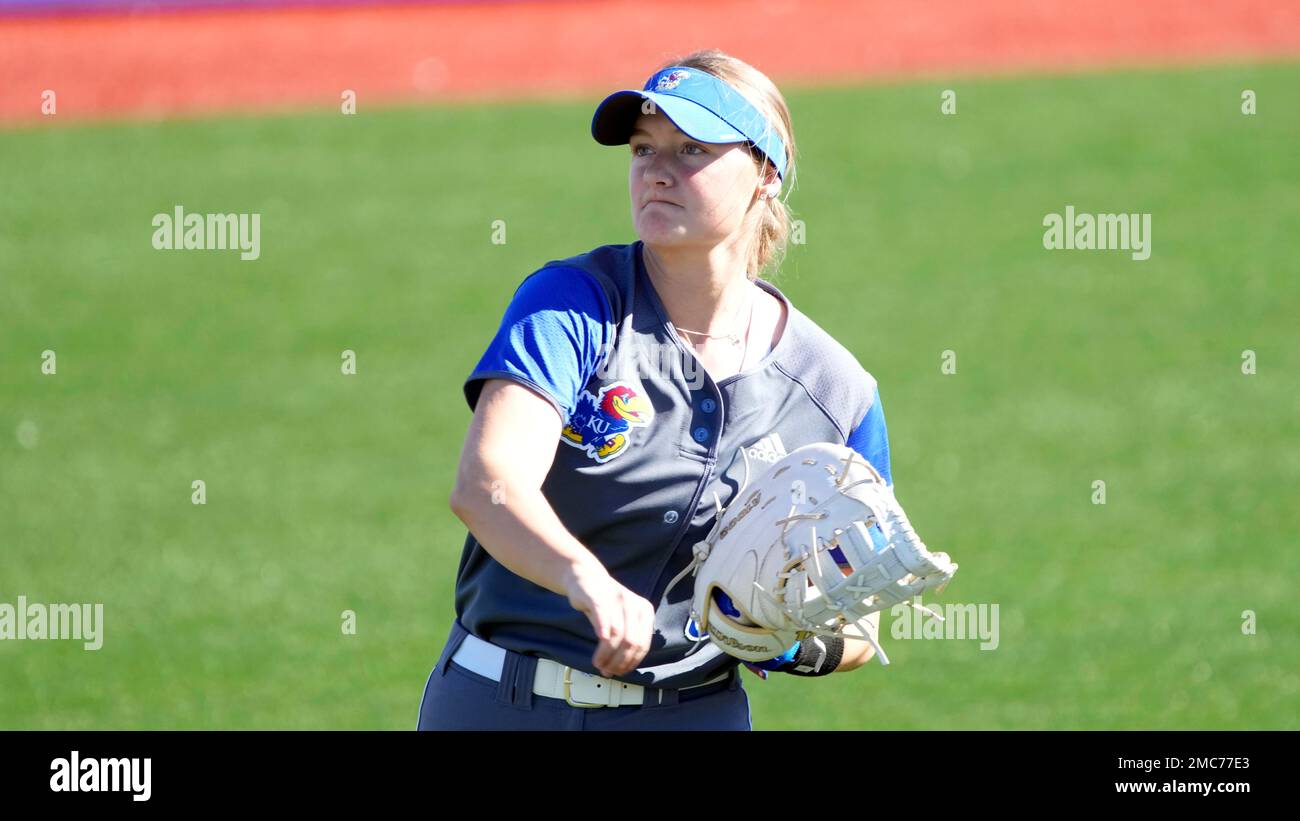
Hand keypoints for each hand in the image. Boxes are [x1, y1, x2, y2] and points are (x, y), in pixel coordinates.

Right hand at [563, 560, 654, 678]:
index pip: (643, 645)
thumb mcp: (621, 621)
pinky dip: (603, 637)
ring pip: (617, 635)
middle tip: (606, 670)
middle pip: (631, 642)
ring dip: (607, 655)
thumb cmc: (603, 604)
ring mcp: (618, 599)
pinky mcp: (599, 597)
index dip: (631, 662)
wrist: (585, 577)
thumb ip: (622, 644)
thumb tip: (617, 671)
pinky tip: (598, 649)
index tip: (619, 672)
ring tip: (598, 663)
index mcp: (645, 611)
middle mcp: (635, 604)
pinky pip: (604, 620)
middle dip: (619, 662)